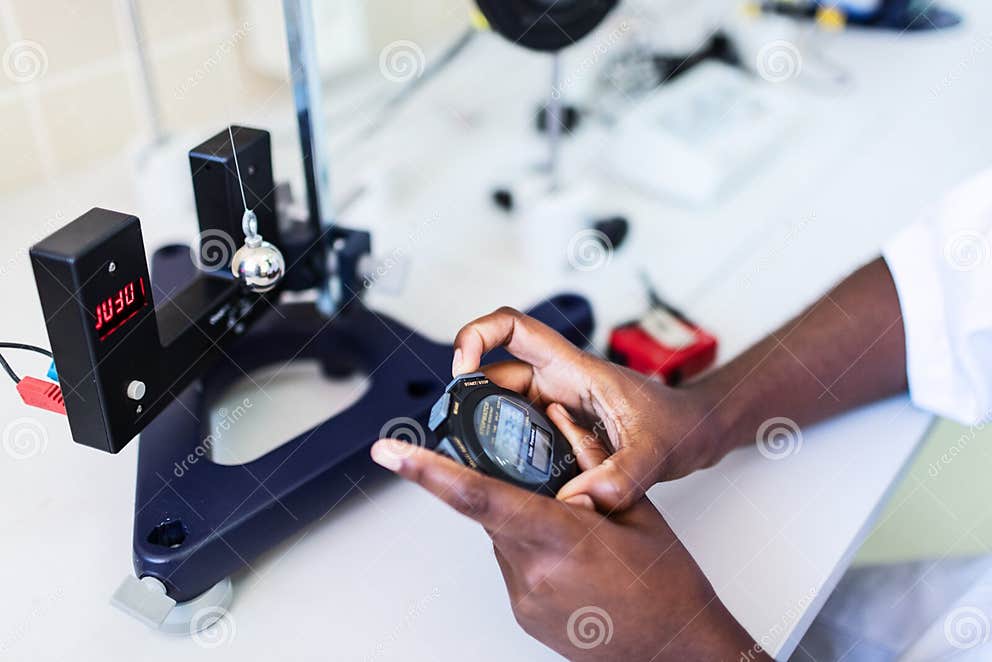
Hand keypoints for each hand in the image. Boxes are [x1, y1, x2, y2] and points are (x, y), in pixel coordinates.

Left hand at [369, 438, 763, 660]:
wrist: (676, 652)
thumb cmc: (666, 586)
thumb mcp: (634, 510)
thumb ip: (587, 458)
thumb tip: (555, 417)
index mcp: (560, 537)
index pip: (477, 495)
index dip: (426, 472)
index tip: (389, 451)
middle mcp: (531, 571)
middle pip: (493, 511)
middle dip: (512, 489)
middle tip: (557, 493)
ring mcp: (524, 598)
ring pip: (504, 537)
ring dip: (527, 522)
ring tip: (581, 541)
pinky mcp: (523, 615)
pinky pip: (513, 565)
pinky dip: (533, 550)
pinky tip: (575, 563)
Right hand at [450, 307, 724, 511]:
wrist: (699, 431)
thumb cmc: (681, 424)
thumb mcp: (656, 452)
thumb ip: (621, 477)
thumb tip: (578, 500)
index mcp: (575, 368)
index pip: (514, 327)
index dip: (477, 335)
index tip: (461, 367)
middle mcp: (561, 380)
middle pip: (496, 373)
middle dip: (470, 396)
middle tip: (455, 432)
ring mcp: (559, 402)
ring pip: (506, 404)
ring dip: (488, 425)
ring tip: (472, 458)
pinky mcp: (562, 425)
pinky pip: (521, 428)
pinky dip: (506, 445)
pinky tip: (506, 475)